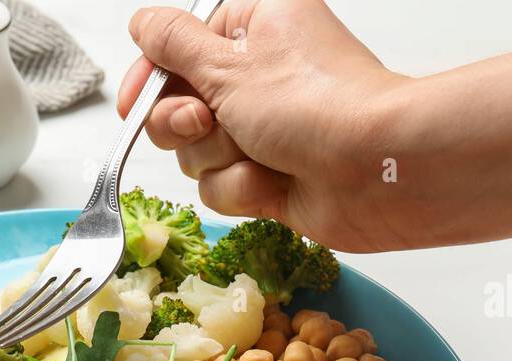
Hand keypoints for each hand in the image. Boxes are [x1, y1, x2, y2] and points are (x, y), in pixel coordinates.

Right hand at [117, 0, 408, 251]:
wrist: (375, 171)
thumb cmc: (315, 105)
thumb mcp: (228, 63)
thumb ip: (174, 44)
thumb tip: (144, 22)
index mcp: (254, 26)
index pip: (178, 47)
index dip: (151, 78)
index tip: (135, 103)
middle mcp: (258, 74)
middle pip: (177, 106)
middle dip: (185, 125)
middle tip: (205, 124)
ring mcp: (264, 128)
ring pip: (197, 153)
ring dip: (220, 158)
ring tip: (258, 152)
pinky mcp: (269, 174)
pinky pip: (222, 186)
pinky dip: (243, 187)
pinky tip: (276, 182)